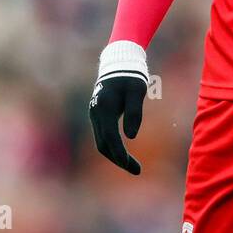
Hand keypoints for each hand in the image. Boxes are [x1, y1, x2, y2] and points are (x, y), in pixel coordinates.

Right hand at [88, 41, 148, 174]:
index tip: (135, 168)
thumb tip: (131, 137)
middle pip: (104, 145)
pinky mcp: (98, 114)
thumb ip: (134, 112)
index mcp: (105, 108)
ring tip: (132, 165)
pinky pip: (102, 136)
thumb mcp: (137, 91)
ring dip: (115, 155)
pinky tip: (124, 152)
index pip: (111, 139)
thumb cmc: (130, 76)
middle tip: (137, 170)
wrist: (118, 62)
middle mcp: (96, 113)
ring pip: (101, 142)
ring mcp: (95, 114)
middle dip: (119, 160)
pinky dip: (112, 147)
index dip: (122, 155)